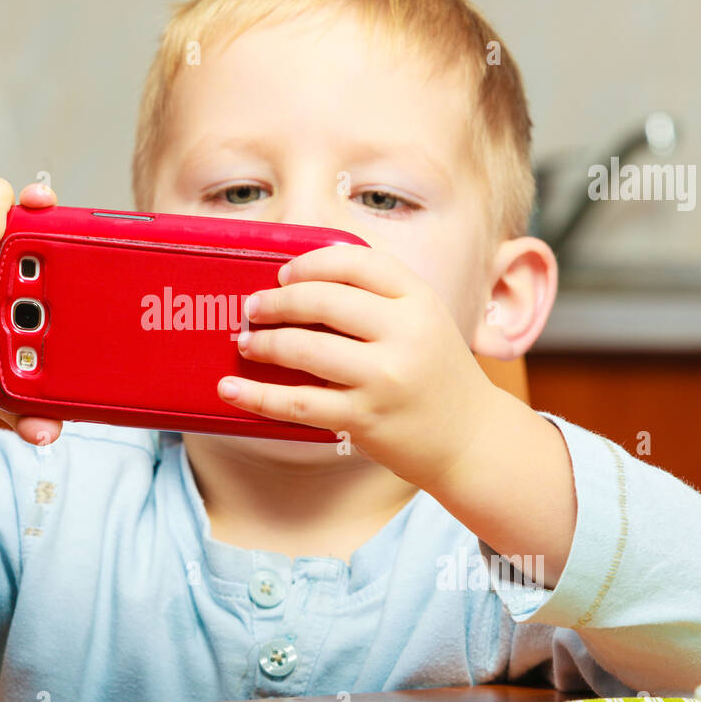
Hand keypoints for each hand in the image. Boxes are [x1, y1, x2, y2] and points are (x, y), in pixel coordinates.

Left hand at [215, 243, 501, 489]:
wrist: (470, 438)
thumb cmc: (435, 373)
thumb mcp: (423, 320)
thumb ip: (378, 297)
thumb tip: (301, 279)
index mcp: (419, 299)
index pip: (355, 262)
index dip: (310, 263)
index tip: (284, 274)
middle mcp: (405, 334)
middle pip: (323, 299)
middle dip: (277, 301)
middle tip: (252, 308)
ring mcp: (384, 378)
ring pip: (305, 348)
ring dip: (264, 343)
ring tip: (246, 342)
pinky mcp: (364, 418)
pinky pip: (297, 403)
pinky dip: (256, 396)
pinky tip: (229, 389)